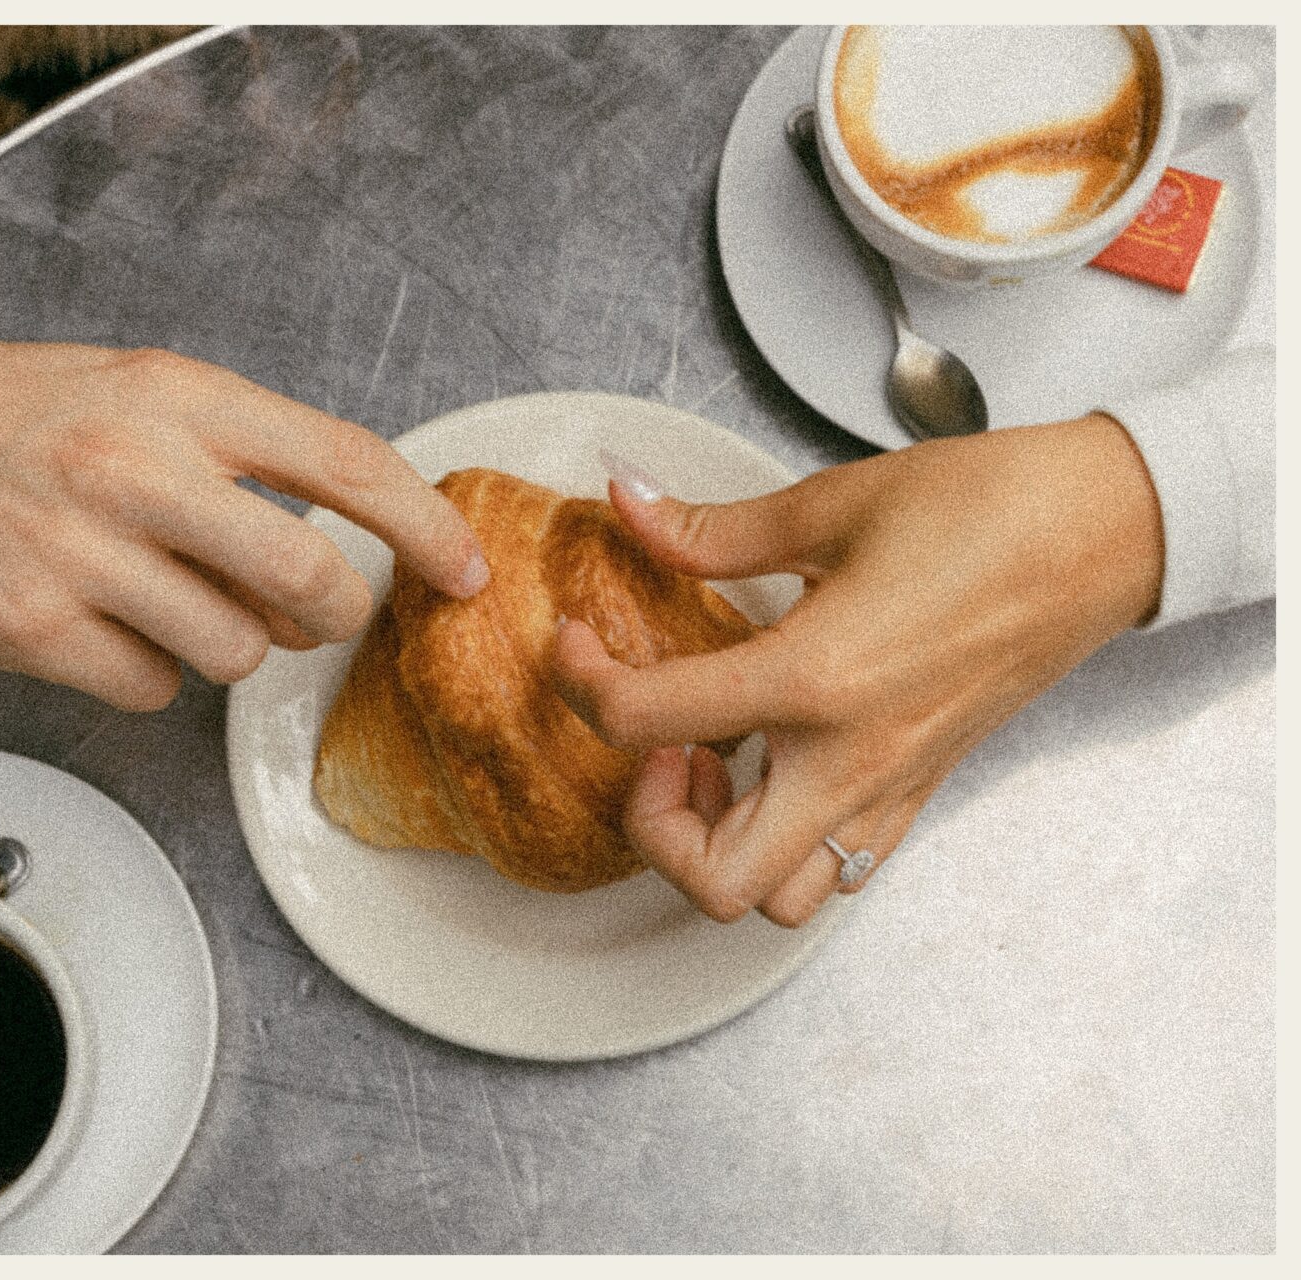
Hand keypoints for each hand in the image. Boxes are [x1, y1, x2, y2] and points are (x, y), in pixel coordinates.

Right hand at [0, 300, 488, 708]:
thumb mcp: (132, 388)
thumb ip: (235, 454)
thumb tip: (336, 538)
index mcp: (177, 395)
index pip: (348, 462)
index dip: (427, 527)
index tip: (465, 570)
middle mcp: (138, 469)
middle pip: (314, 582)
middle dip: (335, 617)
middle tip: (319, 614)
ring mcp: (83, 553)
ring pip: (237, 652)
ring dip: (227, 643)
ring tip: (160, 595)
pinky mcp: (34, 629)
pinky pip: (155, 690)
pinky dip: (148, 673)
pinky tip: (101, 626)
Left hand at [551, 417, 1163, 925]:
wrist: (1106, 533)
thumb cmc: (987, 509)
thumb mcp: (833, 504)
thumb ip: (713, 528)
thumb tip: (629, 503)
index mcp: (815, 680)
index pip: (645, 721)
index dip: (579, 682)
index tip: (575, 644)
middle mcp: (850, 760)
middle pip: (712, 880)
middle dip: (651, 826)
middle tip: (658, 740)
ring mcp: (890, 789)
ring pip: (780, 901)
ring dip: (718, 848)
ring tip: (714, 758)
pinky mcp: (920, 790)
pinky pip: (835, 868)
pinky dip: (779, 841)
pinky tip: (770, 759)